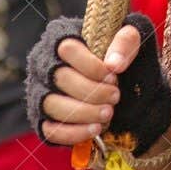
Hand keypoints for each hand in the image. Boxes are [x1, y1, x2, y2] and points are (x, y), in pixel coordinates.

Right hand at [26, 13, 170, 154]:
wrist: (121, 82)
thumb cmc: (120, 54)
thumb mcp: (130, 37)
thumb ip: (125, 41)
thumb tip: (114, 63)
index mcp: (61, 37)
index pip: (67, 49)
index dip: (91, 65)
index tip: (113, 75)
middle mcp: (43, 63)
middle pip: (61, 79)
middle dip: (92, 91)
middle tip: (115, 96)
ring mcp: (39, 91)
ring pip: (53, 105)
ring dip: (85, 112)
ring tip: (108, 113)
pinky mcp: (42, 118)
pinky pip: (50, 130)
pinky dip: (74, 132)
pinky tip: (96, 128)